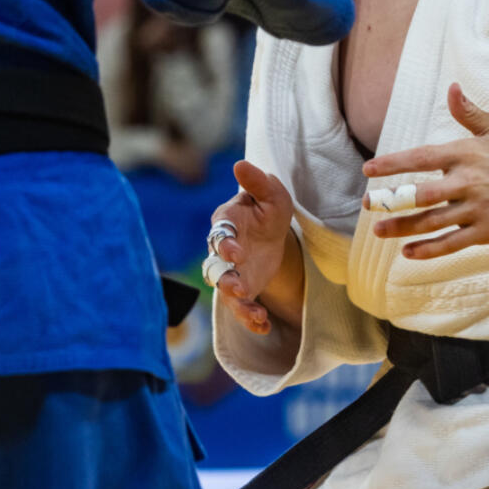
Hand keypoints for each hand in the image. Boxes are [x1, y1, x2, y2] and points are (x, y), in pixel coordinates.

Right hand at [208, 160, 298, 336]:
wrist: (273, 232)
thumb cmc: (268, 208)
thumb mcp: (272, 194)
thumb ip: (257, 183)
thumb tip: (240, 164)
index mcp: (226, 222)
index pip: (219, 233)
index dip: (225, 244)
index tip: (236, 253)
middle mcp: (223, 249)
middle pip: (215, 266)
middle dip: (225, 279)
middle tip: (238, 288)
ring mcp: (231, 271)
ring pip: (225, 291)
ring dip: (237, 304)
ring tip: (256, 315)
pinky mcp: (242, 288)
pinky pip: (240, 307)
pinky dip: (250, 318)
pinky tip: (264, 324)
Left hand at [361, 84, 488, 258]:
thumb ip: (468, 112)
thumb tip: (452, 87)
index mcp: (466, 154)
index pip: (421, 158)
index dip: (393, 164)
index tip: (369, 170)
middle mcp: (467, 182)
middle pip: (421, 194)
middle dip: (391, 201)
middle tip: (367, 204)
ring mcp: (476, 209)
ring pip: (431, 222)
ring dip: (402, 227)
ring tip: (378, 230)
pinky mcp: (485, 232)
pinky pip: (451, 243)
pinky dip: (428, 250)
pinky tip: (407, 253)